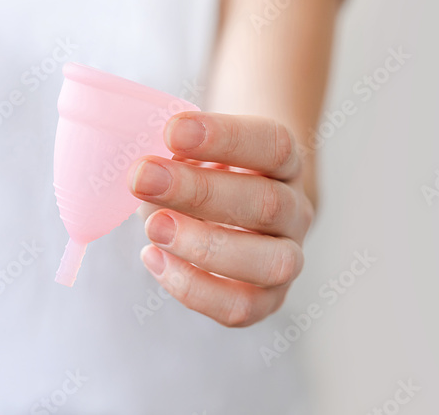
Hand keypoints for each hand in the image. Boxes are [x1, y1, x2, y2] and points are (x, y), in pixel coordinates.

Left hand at [127, 112, 314, 326]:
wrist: (234, 211)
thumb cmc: (206, 176)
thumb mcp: (194, 153)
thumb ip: (174, 155)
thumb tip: (143, 171)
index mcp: (286, 165)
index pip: (274, 145)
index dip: (227, 137)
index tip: (172, 131)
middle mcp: (296, 211)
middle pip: (269, 204)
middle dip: (200, 192)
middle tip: (143, 177)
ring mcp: (288, 258)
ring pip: (271, 263)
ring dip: (206, 246)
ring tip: (154, 227)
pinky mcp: (268, 299)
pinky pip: (242, 307)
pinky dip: (195, 288)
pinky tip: (154, 259)